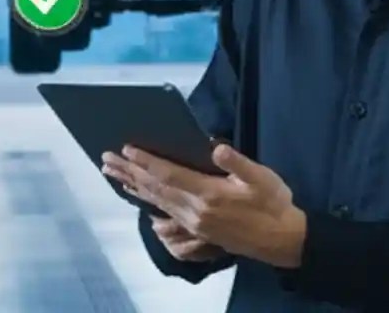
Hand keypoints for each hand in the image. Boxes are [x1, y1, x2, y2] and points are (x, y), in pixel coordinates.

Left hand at [102, 143, 306, 268]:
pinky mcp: (196, 230)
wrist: (282, 239)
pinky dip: (147, 200)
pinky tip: (138, 195)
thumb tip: (216, 147)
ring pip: (156, 201)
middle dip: (129, 172)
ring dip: (133, 185)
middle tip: (106, 158)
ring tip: (113, 173)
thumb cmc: (273, 203)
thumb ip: (237, 163)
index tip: (127, 148)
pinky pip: (164, 212)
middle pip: (155, 188)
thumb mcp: (262, 178)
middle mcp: (195, 210)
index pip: (169, 175)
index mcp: (209, 194)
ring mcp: (194, 223)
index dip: (147, 161)